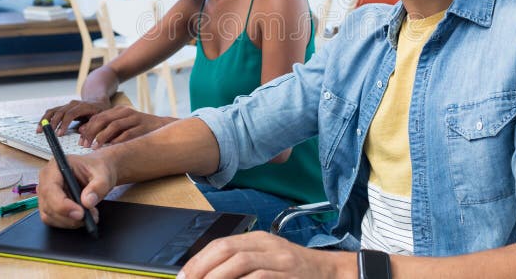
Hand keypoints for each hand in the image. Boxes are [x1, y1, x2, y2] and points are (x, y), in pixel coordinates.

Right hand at [37, 97, 111, 135]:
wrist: (97, 100)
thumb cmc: (100, 111)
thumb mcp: (100, 117)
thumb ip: (92, 124)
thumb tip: (82, 132)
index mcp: (84, 106)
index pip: (71, 114)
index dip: (64, 124)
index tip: (59, 134)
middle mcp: (74, 104)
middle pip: (60, 112)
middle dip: (53, 124)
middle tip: (48, 135)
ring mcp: (67, 105)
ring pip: (53, 111)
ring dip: (45, 120)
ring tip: (39, 131)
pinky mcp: (63, 108)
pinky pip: (52, 112)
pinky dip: (45, 119)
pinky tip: (40, 126)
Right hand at [37, 153, 116, 228]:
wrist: (99, 173)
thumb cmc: (98, 168)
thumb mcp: (104, 174)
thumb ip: (98, 186)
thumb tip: (87, 202)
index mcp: (55, 167)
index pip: (50, 189)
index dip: (62, 205)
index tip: (80, 213)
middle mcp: (46, 180)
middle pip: (48, 206)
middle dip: (70, 216)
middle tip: (91, 215)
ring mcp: (46, 194)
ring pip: (50, 216)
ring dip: (71, 221)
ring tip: (91, 214)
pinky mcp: (49, 206)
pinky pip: (54, 220)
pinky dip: (69, 222)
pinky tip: (83, 216)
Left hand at [76, 106, 176, 147]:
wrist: (163, 126)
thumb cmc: (138, 129)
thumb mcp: (121, 126)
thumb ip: (106, 128)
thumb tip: (85, 133)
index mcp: (118, 110)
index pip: (98, 117)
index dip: (87, 129)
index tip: (80, 141)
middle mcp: (125, 112)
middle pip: (103, 119)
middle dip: (92, 132)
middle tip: (85, 145)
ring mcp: (135, 118)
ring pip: (114, 125)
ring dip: (103, 137)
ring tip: (95, 147)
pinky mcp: (143, 126)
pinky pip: (128, 133)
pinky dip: (118, 141)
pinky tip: (111, 148)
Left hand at [178, 231, 354, 278]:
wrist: (332, 274)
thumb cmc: (297, 272)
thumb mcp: (269, 260)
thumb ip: (242, 264)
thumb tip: (207, 274)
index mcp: (261, 239)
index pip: (222, 244)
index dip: (198, 261)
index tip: (182, 277)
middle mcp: (269, 246)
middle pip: (227, 250)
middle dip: (201, 269)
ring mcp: (281, 262)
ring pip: (241, 263)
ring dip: (217, 278)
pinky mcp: (289, 277)